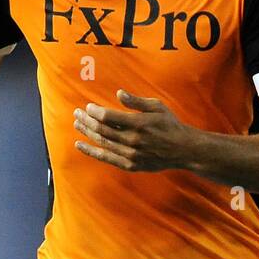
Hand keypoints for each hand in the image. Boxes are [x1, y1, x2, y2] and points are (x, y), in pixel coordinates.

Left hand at [73, 90, 191, 172]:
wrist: (182, 150)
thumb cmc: (169, 125)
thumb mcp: (157, 107)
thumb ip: (136, 101)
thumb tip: (118, 93)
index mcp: (139, 123)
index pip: (108, 117)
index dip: (95, 111)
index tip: (88, 107)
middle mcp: (132, 140)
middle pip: (102, 129)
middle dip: (87, 120)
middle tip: (77, 113)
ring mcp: (130, 154)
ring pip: (102, 142)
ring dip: (87, 133)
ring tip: (77, 124)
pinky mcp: (130, 165)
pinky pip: (106, 158)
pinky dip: (92, 151)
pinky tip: (80, 144)